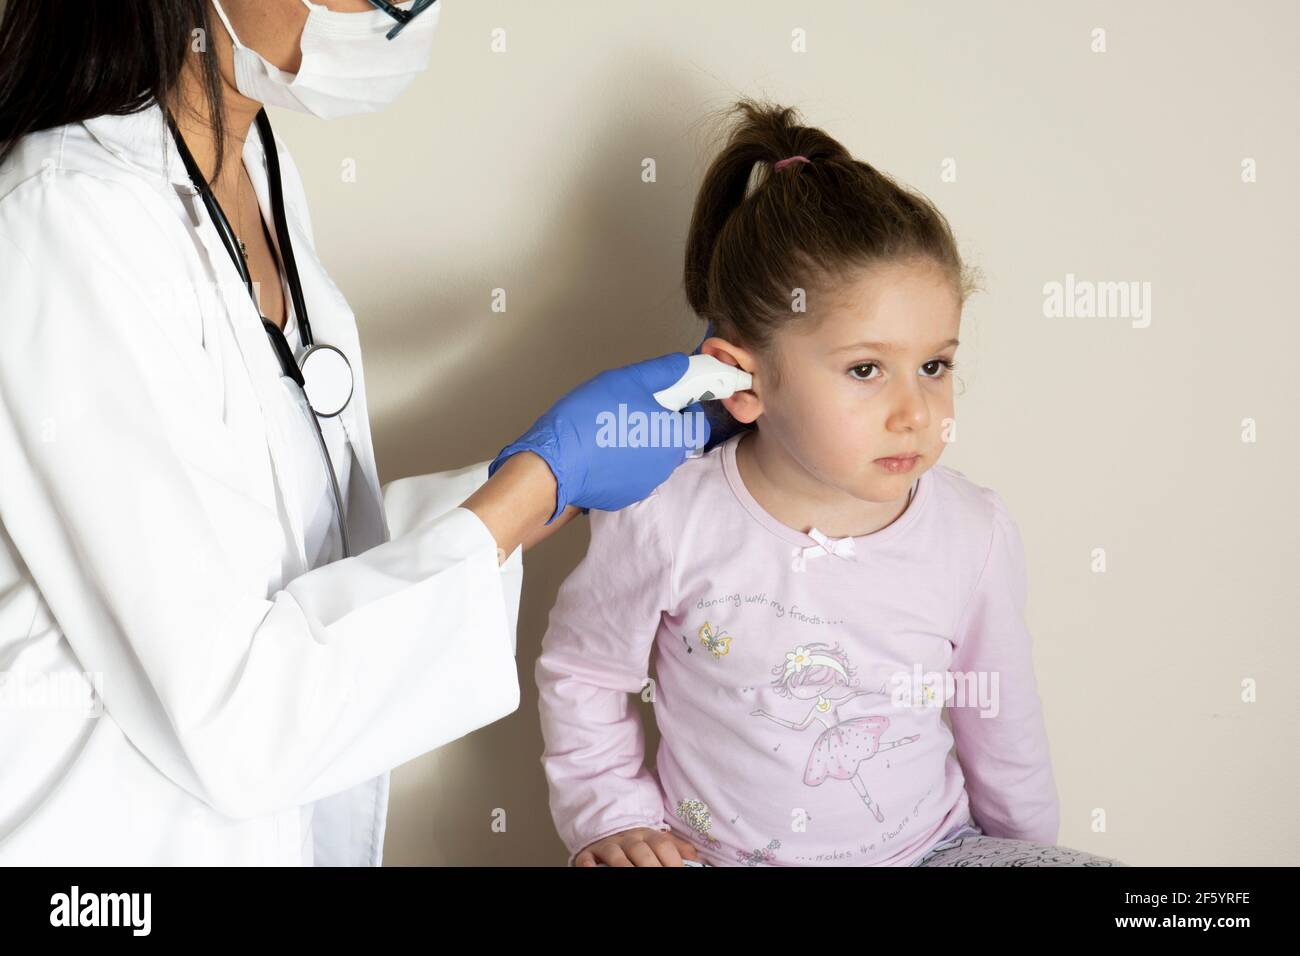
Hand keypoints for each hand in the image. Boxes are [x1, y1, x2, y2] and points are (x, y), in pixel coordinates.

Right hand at [489, 352, 708, 523]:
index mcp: (674, 437)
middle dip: (662, 426)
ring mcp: (645, 485)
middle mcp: (665, 466)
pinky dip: (623, 463)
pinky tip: (602, 450)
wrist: (555, 463)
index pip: (699, 426)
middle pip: (676, 443)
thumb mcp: (627, 381)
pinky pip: (632, 475)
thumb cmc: (591, 419)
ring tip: (614, 429)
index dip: (689, 411)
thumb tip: (681, 364)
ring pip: (653, 459)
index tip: (671, 400)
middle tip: (636, 410)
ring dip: (642, 445)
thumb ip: (661, 372)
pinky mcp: (624, 496)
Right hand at [574, 827, 700, 866]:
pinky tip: (595, 871)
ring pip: (615, 854)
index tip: (679, 873)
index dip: (673, 861)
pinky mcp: (588, 853)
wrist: (604, 829)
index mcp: (648, 835)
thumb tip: (697, 860)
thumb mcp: (657, 840)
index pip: (662, 845)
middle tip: (658, 877)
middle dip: (651, 867)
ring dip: (624, 867)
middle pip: (640, 850)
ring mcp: (607, 845)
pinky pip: (587, 859)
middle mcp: (628, 838)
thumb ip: (677, 848)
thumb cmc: (636, 842)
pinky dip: (589, 866)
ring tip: (631, 876)